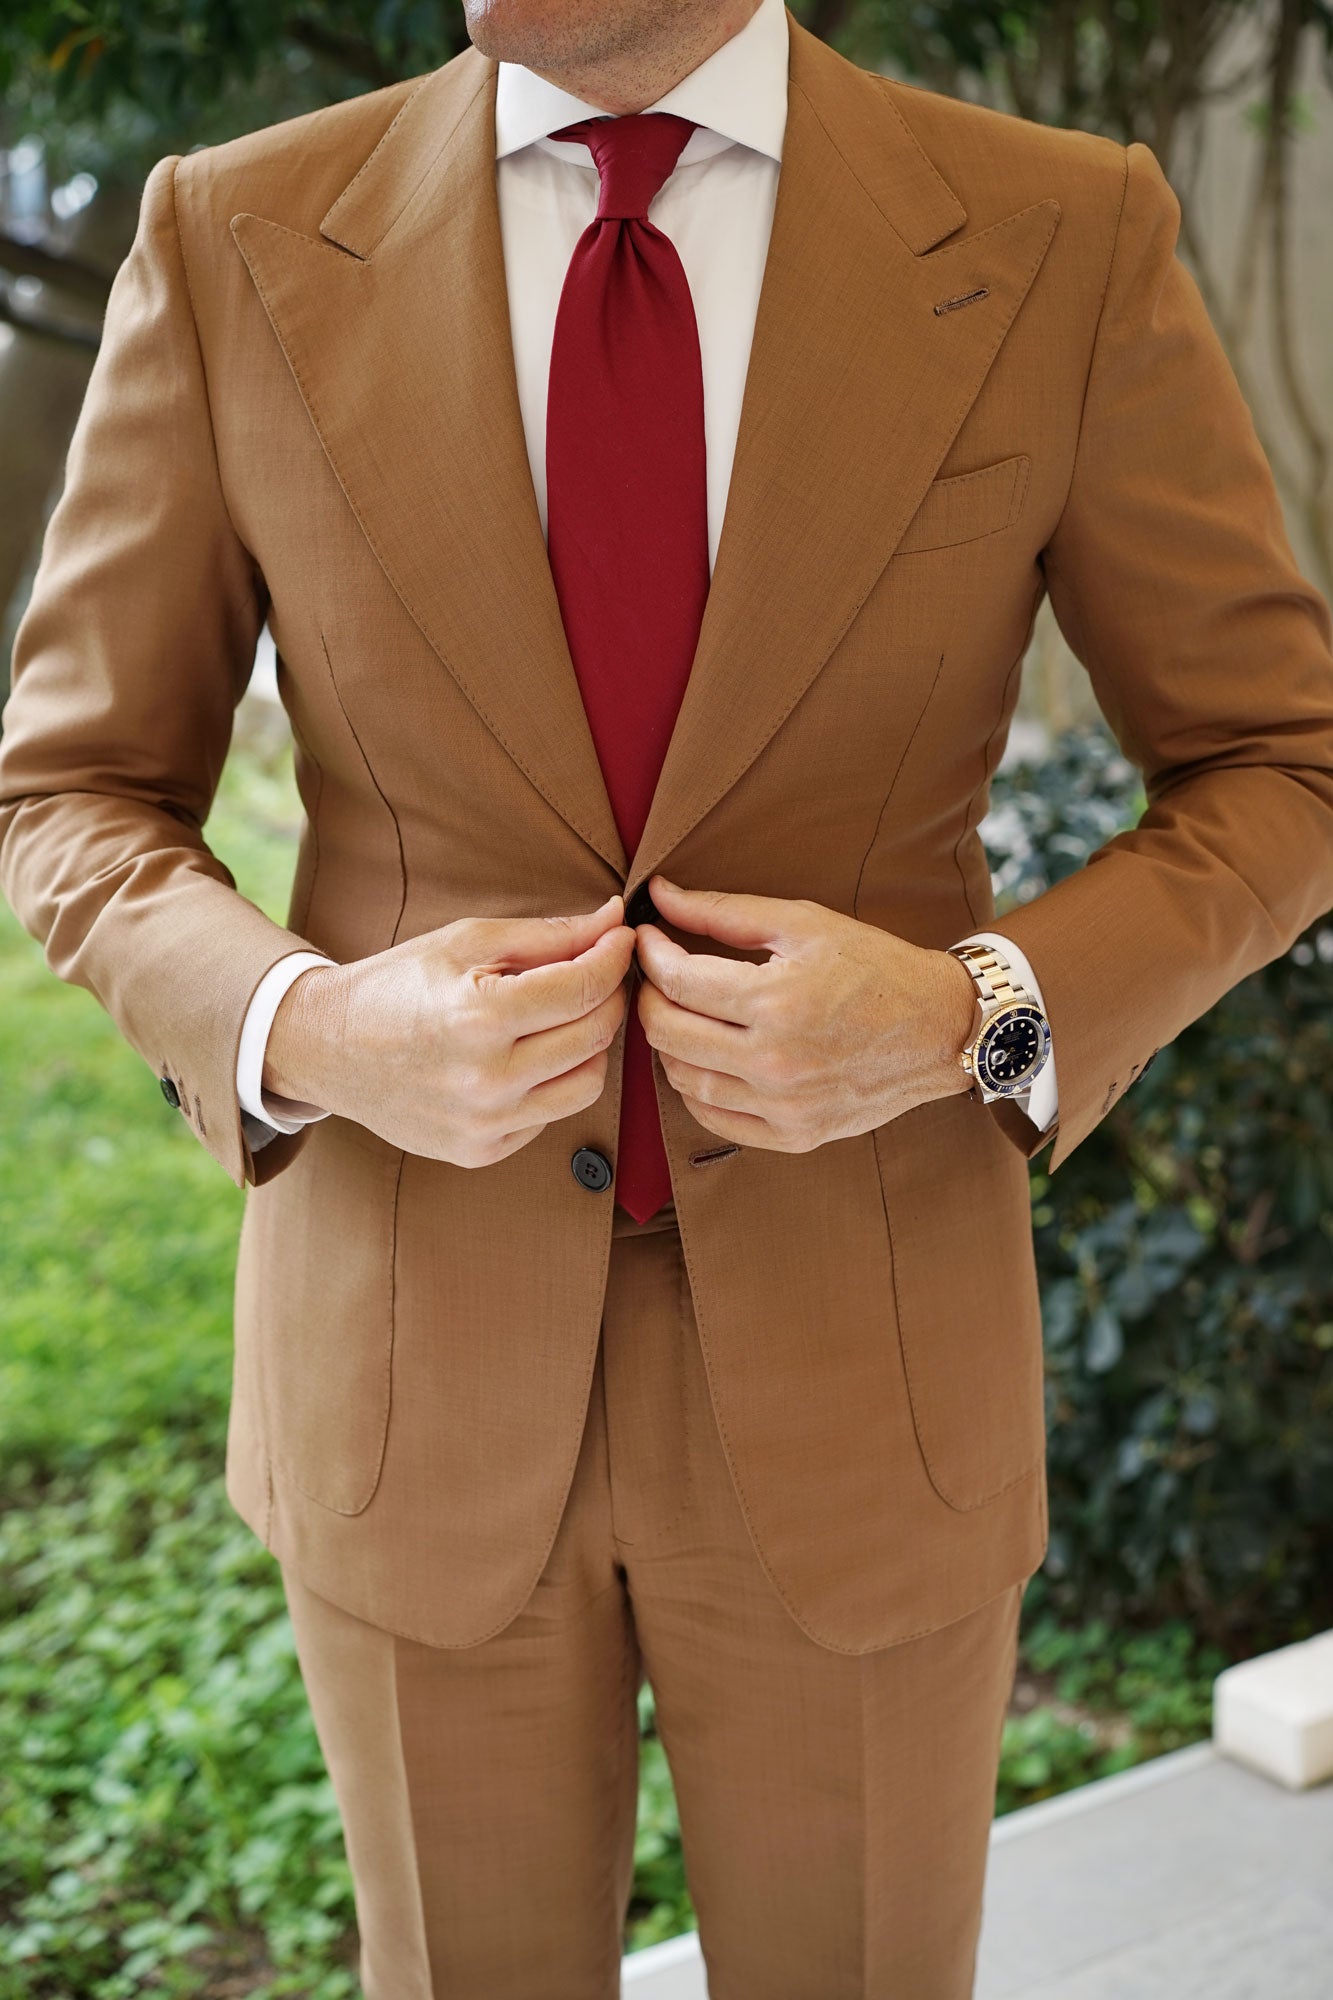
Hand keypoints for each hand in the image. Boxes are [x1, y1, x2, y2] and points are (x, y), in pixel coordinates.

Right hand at [263, 895, 635, 1164]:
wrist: (327, 1048)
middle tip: (598, 972)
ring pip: (587, 1083)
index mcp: (480, 1017)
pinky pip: (550, 1116)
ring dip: (590, 1045)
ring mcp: (484, 1123)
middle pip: (595, 1035)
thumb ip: (548, 935)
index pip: (584, 988)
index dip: (614, 957)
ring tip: (564, 1017)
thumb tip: (613, 921)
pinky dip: (552, 1082)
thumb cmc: (398, 984)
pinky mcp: (480, 1151)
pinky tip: (526, 1057)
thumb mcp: (466, 942)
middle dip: (609, 995)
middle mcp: (486, 1079)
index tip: (622, 938)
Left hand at [633, 875, 978, 1153]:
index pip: (677, 982)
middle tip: (657, 976)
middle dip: (649, 997)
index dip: (651, 955)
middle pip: (668, 1033)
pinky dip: (696, 1090)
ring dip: (669, 1044)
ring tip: (681, 1014)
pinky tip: (705, 1060)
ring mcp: (784, 1106)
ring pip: (683, 1080)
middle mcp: (775, 1062)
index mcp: (776, 1002)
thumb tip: (660, 895)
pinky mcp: (794, 1135)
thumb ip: (724, 912)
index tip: (649, 940)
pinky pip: (715, 1119)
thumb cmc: (874, 967)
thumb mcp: (803, 923)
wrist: (940, 1028)